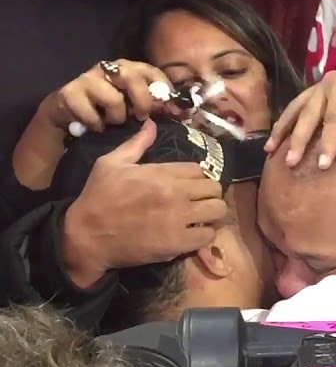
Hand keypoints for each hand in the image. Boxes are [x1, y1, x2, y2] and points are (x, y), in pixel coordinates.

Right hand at [42, 59, 172, 132]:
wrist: (67, 116)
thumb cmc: (106, 111)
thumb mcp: (133, 107)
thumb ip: (155, 106)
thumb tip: (183, 114)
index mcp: (127, 69)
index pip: (152, 71)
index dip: (164, 90)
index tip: (171, 110)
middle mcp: (107, 68)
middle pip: (133, 78)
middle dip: (142, 102)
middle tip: (141, 117)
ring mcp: (86, 79)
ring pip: (113, 98)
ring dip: (117, 117)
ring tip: (112, 122)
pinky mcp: (68, 93)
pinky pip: (91, 113)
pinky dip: (96, 125)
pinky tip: (95, 126)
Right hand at [62, 120, 227, 287]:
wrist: (87, 236)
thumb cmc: (97, 197)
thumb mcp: (110, 164)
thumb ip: (135, 144)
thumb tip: (152, 125)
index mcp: (160, 173)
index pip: (198, 169)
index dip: (196, 177)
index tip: (189, 185)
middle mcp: (175, 193)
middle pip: (214, 188)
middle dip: (208, 193)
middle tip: (198, 201)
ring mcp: (179, 218)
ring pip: (218, 210)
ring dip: (212, 213)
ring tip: (201, 217)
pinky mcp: (178, 242)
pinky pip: (209, 236)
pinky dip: (204, 236)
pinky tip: (193, 235)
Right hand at [265, 67, 335, 168]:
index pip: (333, 117)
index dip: (328, 142)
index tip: (323, 164)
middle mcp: (329, 82)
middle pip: (310, 113)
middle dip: (299, 139)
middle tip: (290, 162)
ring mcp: (321, 86)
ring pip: (298, 109)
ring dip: (284, 129)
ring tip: (270, 150)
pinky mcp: (318, 93)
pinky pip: (298, 107)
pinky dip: (286, 122)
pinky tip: (275, 138)